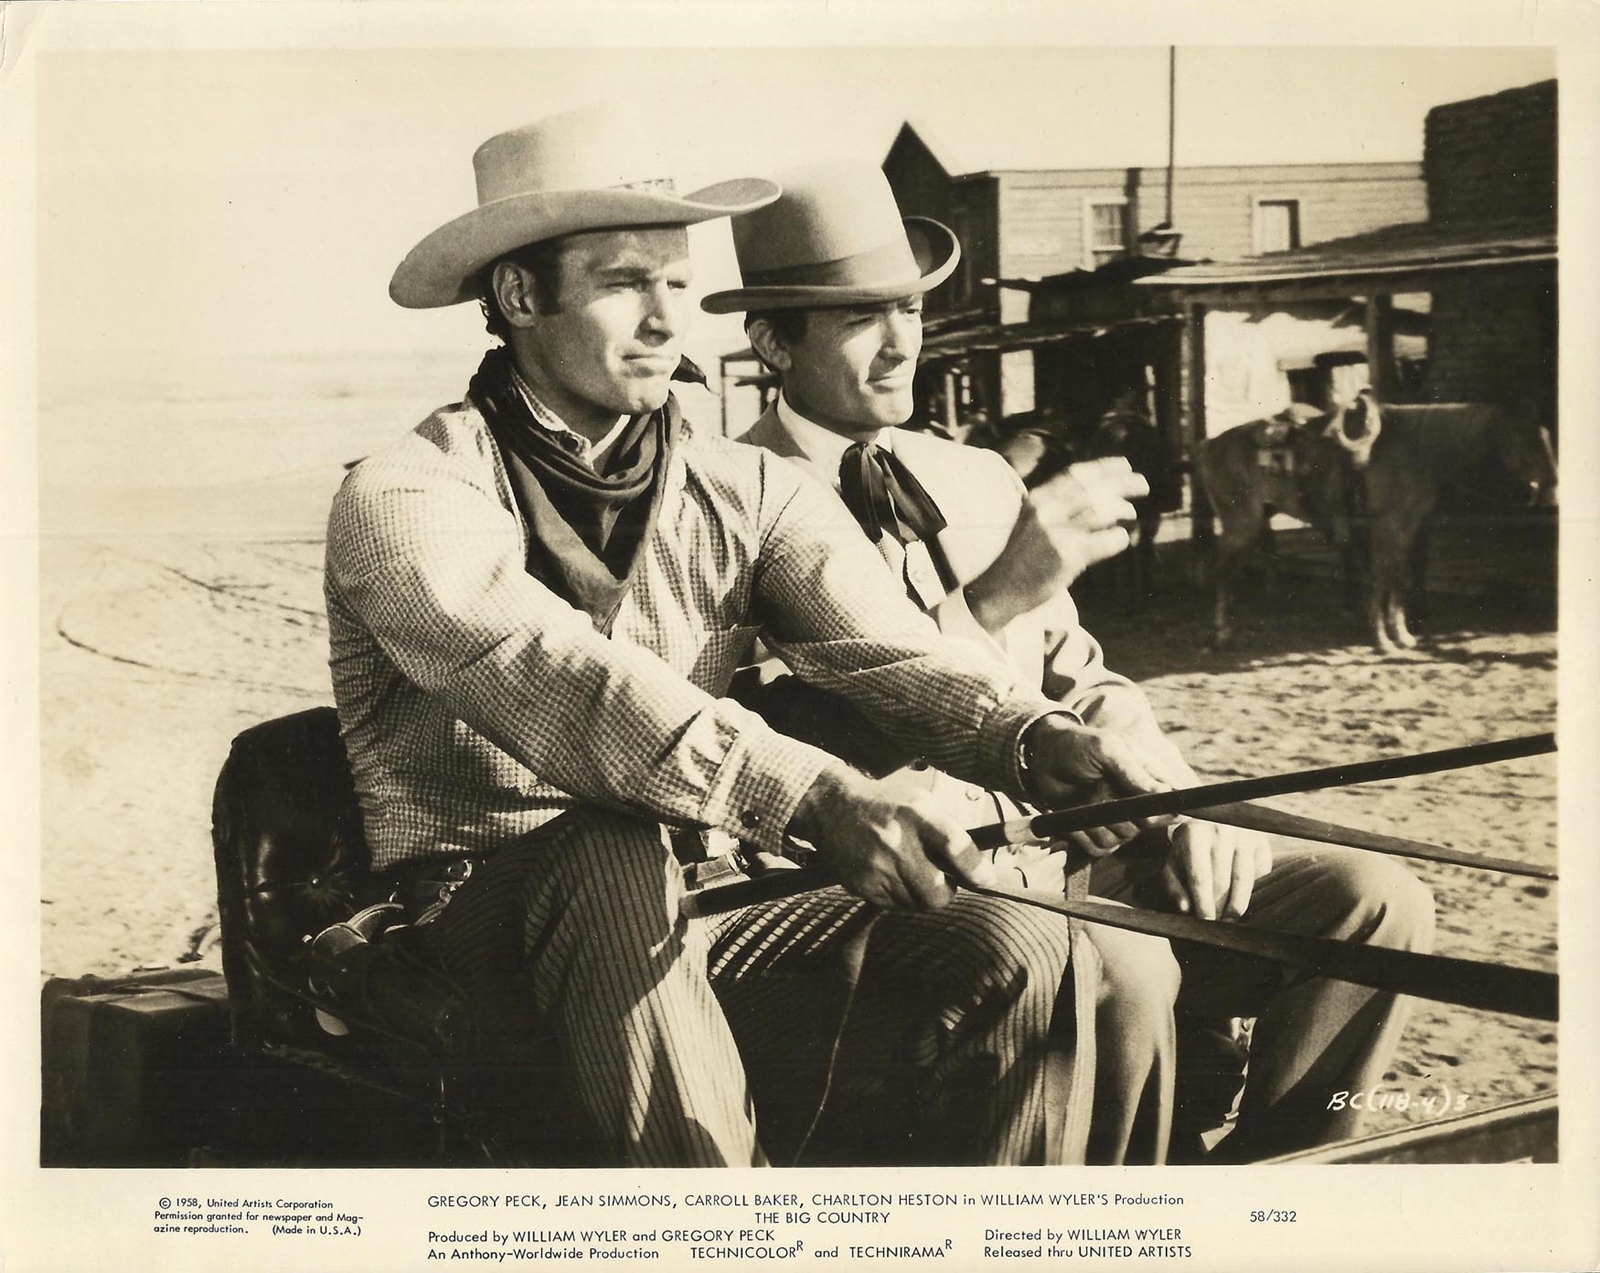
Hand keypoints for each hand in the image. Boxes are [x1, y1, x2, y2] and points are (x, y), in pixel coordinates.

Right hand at [786, 764, 997, 909]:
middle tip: (941, 878)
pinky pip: (896, 906)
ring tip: (911, 871)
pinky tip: (891, 873)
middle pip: (938, 893)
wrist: (832, 809)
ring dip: (923, 894)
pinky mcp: (862, 886)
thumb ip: (949, 832)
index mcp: (916, 814)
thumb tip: (980, 870)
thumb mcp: (920, 802)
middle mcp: (896, 841)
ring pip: (918, 904)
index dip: (975, 869)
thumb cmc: (886, 806)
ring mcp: (877, 867)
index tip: (986, 879)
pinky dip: (901, 896)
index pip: (954, 846)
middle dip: (947, 891)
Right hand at [965, 457, 1149, 633]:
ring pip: (1101, 511)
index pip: (1075, 474)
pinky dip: (1119, 538)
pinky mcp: (1067, 556)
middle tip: (1143, 485)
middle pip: (1093, 489)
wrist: (1000, 589)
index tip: (1125, 465)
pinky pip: (1105, 540)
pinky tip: (1121, 538)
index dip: (1104, 467)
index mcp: (1037, 498)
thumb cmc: (1023, 557)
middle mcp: (1045, 511)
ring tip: (1131, 513)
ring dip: (1123, 509)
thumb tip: (1100, 492)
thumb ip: (1057, 505)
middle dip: (1123, 483)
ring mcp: (1056, 533)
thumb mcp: (1032, 520)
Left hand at [1020, 714, 1173, 855]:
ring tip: (1084, 797)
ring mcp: (1118, 819)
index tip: (1146, 808)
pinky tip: (1073, 814)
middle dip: (1122, 812)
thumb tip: (1165, 795)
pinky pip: (1099, 847)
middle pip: (1147, 824)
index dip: (1165, 809)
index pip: (1172, 799)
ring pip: (1122, 837)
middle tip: (1102, 790)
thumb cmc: (1079, 745)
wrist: (1044, 757)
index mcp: (1148, 776)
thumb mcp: (1108, 749)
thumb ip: (1135, 772)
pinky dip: (1082, 834)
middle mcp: (1138, 801)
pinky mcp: (1097, 832)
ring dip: (1098, 820)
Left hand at [1156, 820, 1272, 919]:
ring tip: (1229, 919)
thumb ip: (1174, 886)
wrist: (1213, 820)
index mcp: (1195, 835)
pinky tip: (1241, 898)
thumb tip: (1185, 909)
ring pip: (1244, 881)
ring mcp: (1245, 836)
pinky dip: (1251, 890)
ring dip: (1236, 905)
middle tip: (1215, 924)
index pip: (1199, 877)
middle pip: (1222, 882)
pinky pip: (1259, 875)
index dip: (1202, 903)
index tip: (1204, 921)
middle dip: (1218, 907)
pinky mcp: (1262, 844)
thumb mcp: (1174, 862)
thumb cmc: (1189, 848)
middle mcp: (1221, 832)